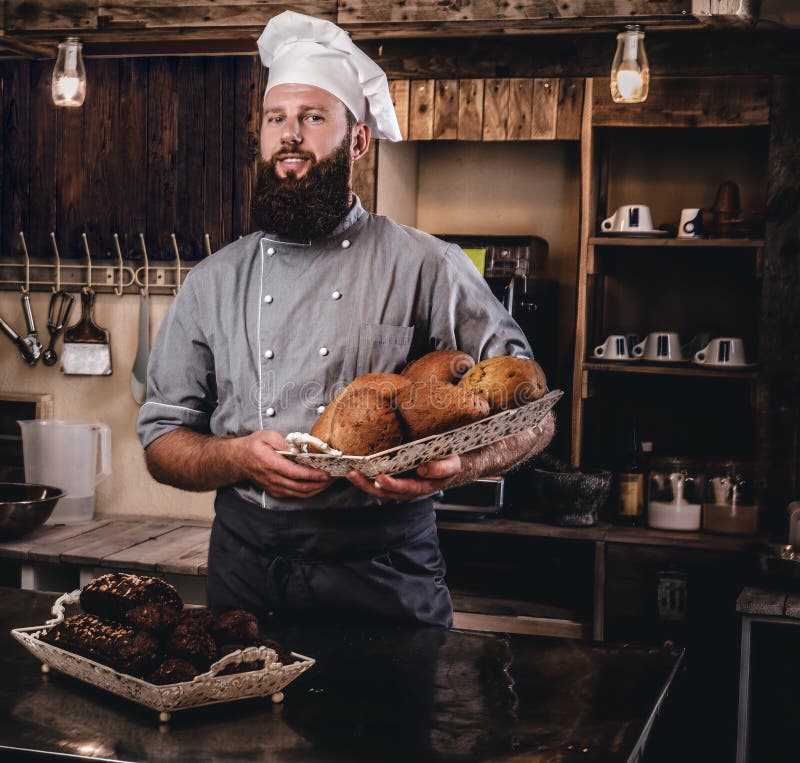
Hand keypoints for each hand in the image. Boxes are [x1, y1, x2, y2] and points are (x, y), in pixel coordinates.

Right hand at [235, 430, 334, 498]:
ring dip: (317, 489)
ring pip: (300, 493)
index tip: (326, 473)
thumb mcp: (267, 435)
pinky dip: (309, 491)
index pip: (295, 473)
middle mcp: (273, 478)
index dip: (312, 475)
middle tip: (334, 477)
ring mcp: (274, 487)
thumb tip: (299, 449)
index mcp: (270, 463)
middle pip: (300, 487)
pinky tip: (318, 484)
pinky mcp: (276, 492)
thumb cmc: (254, 445)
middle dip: (320, 484)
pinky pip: (295, 495)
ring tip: (329, 481)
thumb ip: (284, 442)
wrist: (238, 460)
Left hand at [346, 454, 461, 502]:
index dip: (394, 485)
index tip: (382, 478)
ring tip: (350, 473)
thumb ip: (441, 468)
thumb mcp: (452, 464)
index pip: (407, 488)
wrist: (445, 460)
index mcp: (424, 486)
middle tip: (356, 474)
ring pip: (378, 490)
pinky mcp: (390, 479)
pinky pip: (374, 482)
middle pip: (387, 492)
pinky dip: (363, 478)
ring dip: (363, 483)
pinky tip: (353, 470)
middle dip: (371, 485)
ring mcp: (398, 486)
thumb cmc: (448, 460)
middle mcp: (408, 489)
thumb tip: (423, 470)